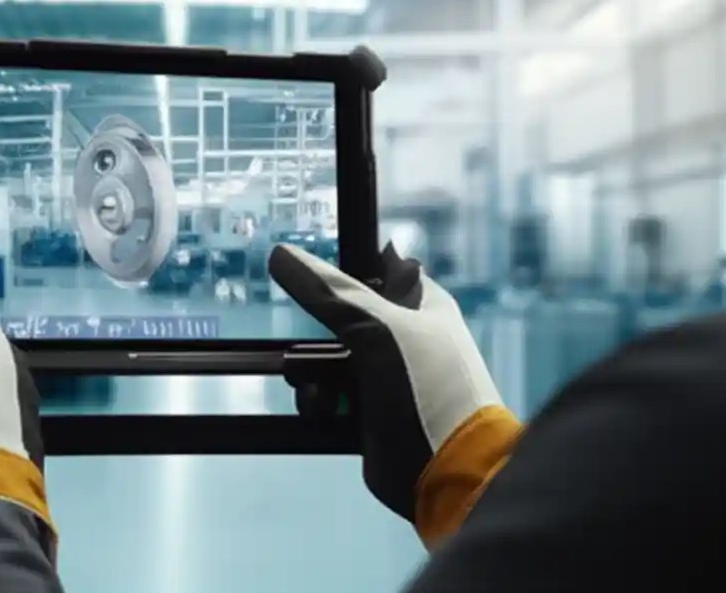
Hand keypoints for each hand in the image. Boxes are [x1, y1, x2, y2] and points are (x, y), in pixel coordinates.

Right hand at [269, 243, 510, 536]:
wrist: (446, 473)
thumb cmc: (425, 387)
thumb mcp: (378, 329)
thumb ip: (328, 293)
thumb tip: (279, 253)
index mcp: (421, 304)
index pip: (376, 266)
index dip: (344, 268)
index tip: (312, 278)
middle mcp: (402, 335)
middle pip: (339, 316)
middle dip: (317, 331)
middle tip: (314, 343)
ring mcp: (382, 376)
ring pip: (325, 358)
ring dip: (313, 374)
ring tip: (321, 390)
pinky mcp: (364, 412)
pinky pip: (325, 395)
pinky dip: (318, 401)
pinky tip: (324, 411)